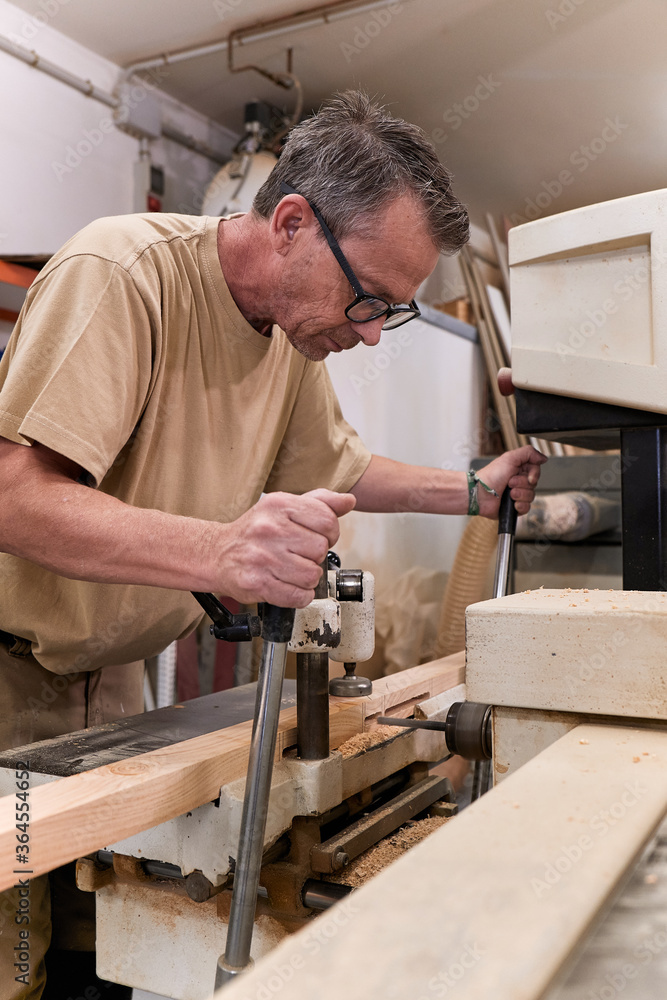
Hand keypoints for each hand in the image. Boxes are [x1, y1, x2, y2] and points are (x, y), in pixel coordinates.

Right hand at [214, 489, 355, 607]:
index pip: (327, 521)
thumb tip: (348, 501)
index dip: (329, 533)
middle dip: (315, 556)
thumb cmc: (254, 531)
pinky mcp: (257, 584)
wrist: (216, 553)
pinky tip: (287, 585)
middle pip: (320, 549)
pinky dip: (299, 596)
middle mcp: (269, 529)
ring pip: (312, 575)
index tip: (316, 536)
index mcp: (279, 505)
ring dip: (307, 578)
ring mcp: (262, 558)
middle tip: (298, 554)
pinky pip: (298, 596)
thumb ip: (319, 502)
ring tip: (291, 570)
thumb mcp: (284, 506)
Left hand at [475, 445, 547, 516]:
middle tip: (510, 483)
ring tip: (509, 493)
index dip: (534, 474)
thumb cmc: (490, 476)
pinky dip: (520, 506)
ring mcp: (517, 495)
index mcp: (518, 469)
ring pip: (532, 497)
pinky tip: (512, 503)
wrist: (479, 493)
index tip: (528, 476)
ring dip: (520, 494)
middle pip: (534, 484)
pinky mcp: (514, 507)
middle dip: (523, 484)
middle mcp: (518, 482)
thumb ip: (529, 453)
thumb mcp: (510, 458)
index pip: (536, 471)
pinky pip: (527, 508)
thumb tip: (543, 458)